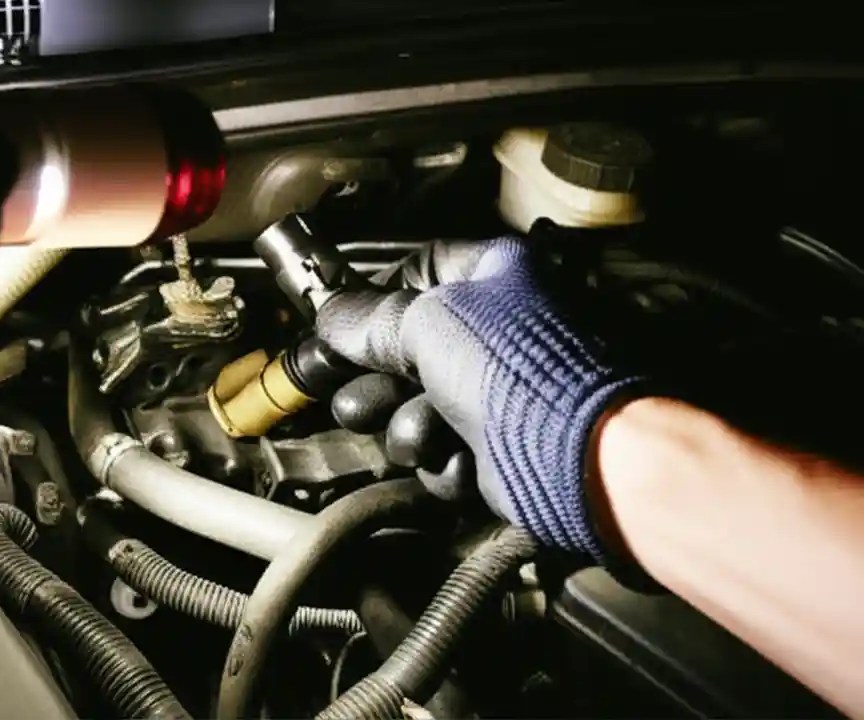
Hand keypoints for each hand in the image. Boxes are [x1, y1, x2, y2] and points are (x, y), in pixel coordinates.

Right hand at [317, 237, 645, 556]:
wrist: (577, 455)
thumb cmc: (512, 369)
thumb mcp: (423, 323)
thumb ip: (362, 319)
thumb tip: (326, 318)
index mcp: (490, 275)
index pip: (410, 273)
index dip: (370, 303)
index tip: (339, 331)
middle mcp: (495, 327)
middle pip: (399, 350)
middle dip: (378, 383)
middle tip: (371, 395)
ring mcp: (493, 390)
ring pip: (409, 408)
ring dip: (410, 428)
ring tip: (432, 431)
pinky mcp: (493, 447)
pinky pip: (437, 451)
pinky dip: (443, 461)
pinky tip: (465, 459)